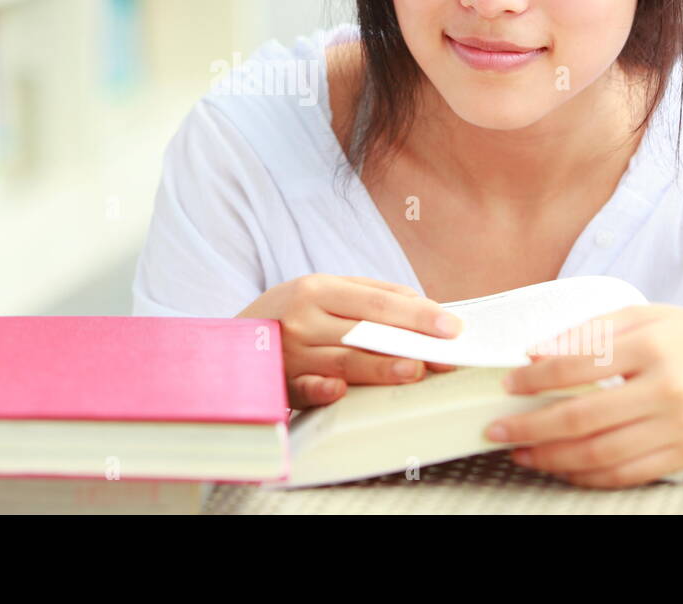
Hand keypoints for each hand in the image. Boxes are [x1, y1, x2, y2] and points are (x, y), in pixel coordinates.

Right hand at [237, 274, 463, 408]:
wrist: (230, 344)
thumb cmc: (289, 315)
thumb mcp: (322, 291)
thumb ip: (371, 294)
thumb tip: (424, 305)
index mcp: (317, 290)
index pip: (377, 302)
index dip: (417, 314)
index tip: (452, 327)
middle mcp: (302, 319)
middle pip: (363, 331)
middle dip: (408, 342)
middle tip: (445, 355)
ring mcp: (290, 353)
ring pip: (341, 362)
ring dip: (377, 367)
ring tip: (413, 371)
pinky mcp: (279, 384)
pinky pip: (301, 389)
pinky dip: (319, 390)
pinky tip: (338, 391)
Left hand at [483, 304, 682, 488]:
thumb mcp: (647, 317)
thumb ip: (591, 331)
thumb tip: (538, 351)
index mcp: (653, 346)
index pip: (578, 365)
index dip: (534, 378)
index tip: (508, 384)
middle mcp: (667, 389)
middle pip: (583, 416)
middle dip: (531, 426)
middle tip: (498, 428)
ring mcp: (680, 426)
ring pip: (601, 453)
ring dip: (553, 457)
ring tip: (522, 453)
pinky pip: (629, 474)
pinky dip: (590, 476)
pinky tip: (564, 468)